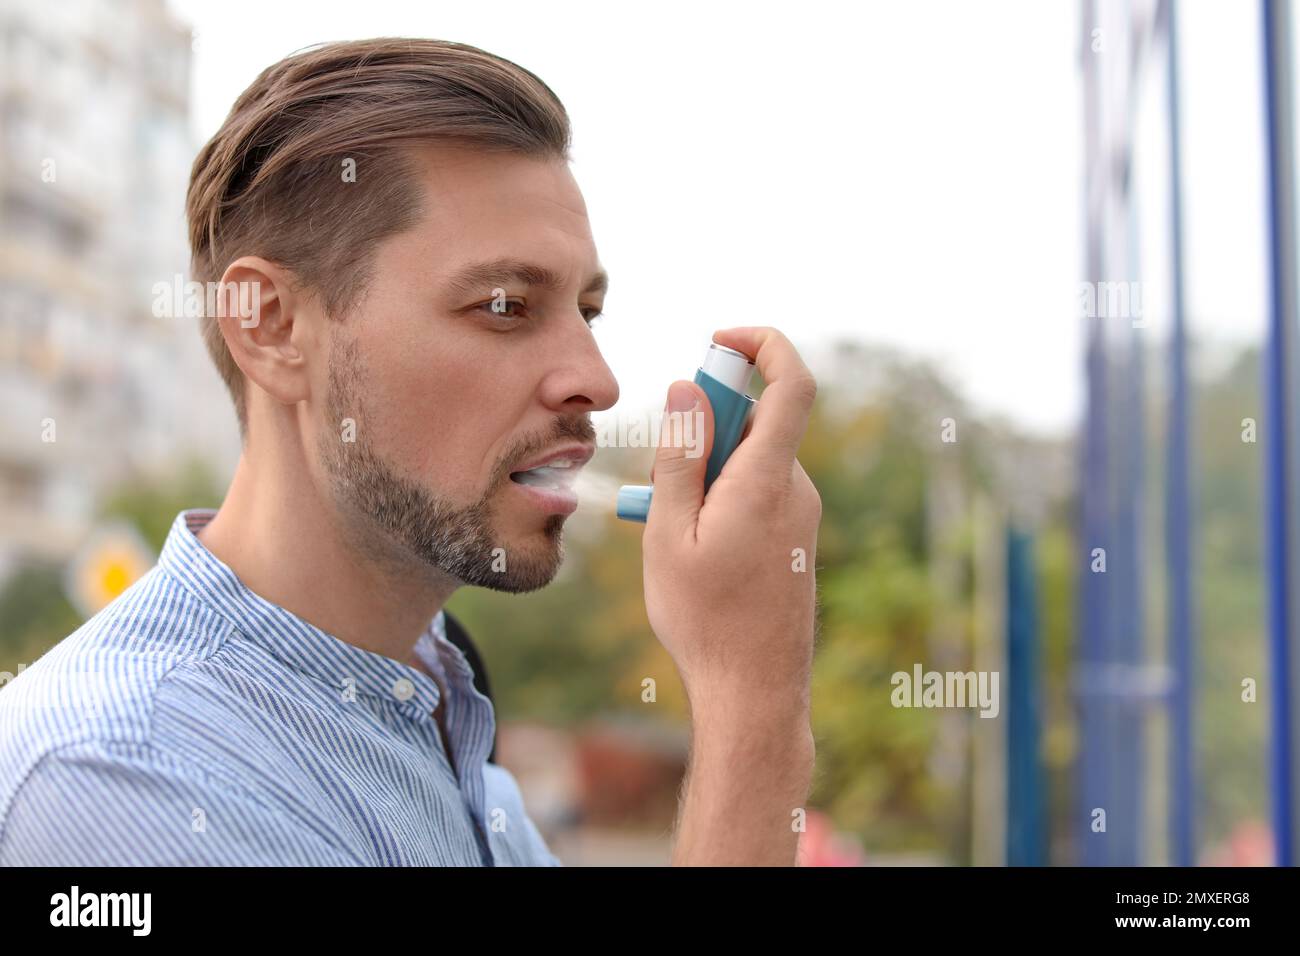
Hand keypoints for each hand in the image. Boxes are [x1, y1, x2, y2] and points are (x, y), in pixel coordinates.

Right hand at [642, 327, 820, 725]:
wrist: (756, 692)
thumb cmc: (705, 618)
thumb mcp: (670, 533)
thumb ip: (679, 457)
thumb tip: (687, 389)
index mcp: (767, 481)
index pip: (791, 383)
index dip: (762, 343)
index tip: (718, 340)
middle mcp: (796, 490)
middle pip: (755, 422)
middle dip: (704, 428)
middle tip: (659, 479)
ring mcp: (801, 515)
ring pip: (751, 462)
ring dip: (706, 473)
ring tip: (670, 531)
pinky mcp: (796, 538)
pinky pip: (758, 492)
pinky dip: (722, 498)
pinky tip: (694, 549)